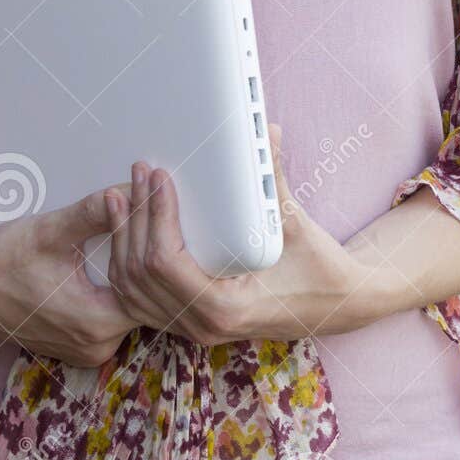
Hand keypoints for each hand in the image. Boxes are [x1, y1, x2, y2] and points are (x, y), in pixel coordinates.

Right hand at [0, 191, 139, 367]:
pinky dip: (118, 287)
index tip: (158, 219)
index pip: (150, 289)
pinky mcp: (76, 345)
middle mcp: (95, 346)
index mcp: (95, 324)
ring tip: (143, 235)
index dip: (156, 250)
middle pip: (143, 299)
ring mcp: (85, 349)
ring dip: (136, 274)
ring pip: (129, 308)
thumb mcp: (50, 230)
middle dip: (149, 259)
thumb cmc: (0, 261)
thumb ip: (95, 212)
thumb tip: (131, 189)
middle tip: (155, 219)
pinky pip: (112, 316)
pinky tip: (123, 260)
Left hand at [104, 124, 371, 347]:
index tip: (160, 178)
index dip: (156, 216)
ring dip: (122, 241)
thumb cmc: (320, 268)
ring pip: (132, 291)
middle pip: (140, 275)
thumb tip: (266, 132)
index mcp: (225, 307)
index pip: (165, 263)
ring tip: (122, 197)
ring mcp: (193, 328)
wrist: (337, 303)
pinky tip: (125, 233)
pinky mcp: (190, 320)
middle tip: (138, 175)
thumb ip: (273, 180)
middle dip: (133, 220)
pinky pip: (142, 300)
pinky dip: (127, 266)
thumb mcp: (297, 223)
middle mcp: (203, 325)